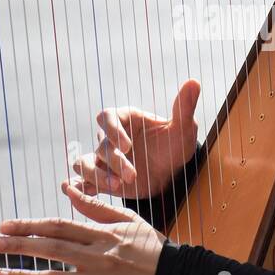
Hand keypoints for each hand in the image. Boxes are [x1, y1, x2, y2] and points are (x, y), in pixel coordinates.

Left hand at [0, 180, 165, 274]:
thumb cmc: (150, 248)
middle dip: (19, 246)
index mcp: (101, 235)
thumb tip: (67, 188)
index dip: (29, 226)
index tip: (5, 225)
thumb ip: (94, 207)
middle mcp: (97, 257)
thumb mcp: (127, 220)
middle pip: (50, 249)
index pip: (58, 227)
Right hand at [72, 78, 199, 199]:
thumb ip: (184, 107)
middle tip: (132, 175)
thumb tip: (194, 82)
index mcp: (125, 119)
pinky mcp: (101, 178)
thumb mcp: (183, 129)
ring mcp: (103, 159)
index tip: (127, 146)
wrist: (170, 174)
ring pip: (84, 163)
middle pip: (101, 145)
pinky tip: (84, 193)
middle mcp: (110, 138)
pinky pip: (83, 181)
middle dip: (114, 161)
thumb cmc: (174, 146)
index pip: (107, 117)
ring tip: (116, 187)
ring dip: (95, 175)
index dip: (112, 131)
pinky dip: (79, 186)